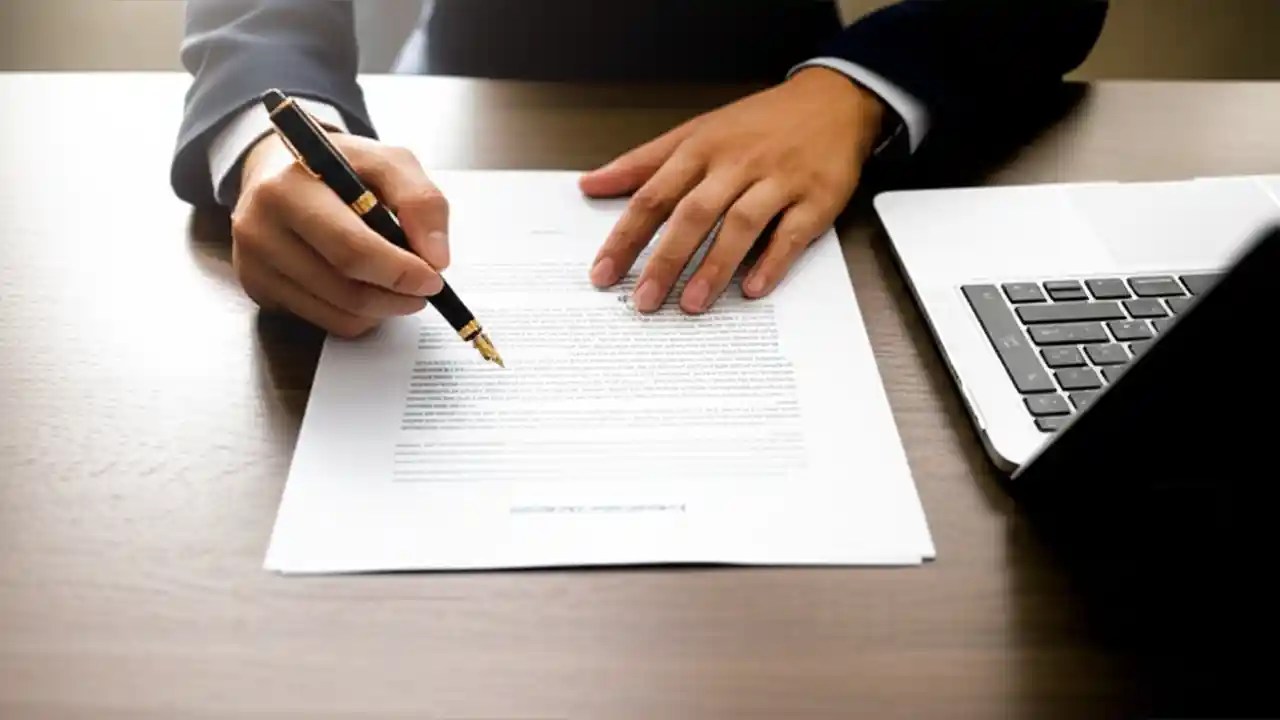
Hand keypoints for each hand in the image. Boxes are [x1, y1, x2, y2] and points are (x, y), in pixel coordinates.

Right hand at [231, 132, 449, 336]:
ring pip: (338, 314)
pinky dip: (358, 315)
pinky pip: (323, 322)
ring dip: (381, 309)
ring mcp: (253, 264)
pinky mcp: (258, 289)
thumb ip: (421, 200)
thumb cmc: (339, 166)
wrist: (279, 169)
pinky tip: (365, 288)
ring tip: (396, 284)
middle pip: (345, 289)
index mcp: (289, 189)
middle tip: (425, 289)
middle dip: (396, 295)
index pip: (350, 248)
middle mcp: (259, 229)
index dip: (399, 270)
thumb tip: (435, 258)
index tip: (433, 278)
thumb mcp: (387, 162)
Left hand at [581, 67, 885, 313]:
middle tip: (644, 300)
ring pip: (741, 224)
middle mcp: (737, 164)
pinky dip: (773, 261)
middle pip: (693, 213)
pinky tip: (753, 288)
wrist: (833, 101)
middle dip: (665, 259)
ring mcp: (778, 180)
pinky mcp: (817, 197)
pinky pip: (793, 233)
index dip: (626, 236)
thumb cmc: (757, 125)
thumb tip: (590, 184)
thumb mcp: (696, 132)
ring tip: (691, 304)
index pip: (654, 196)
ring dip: (715, 266)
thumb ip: (642, 162)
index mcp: (701, 149)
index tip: (603, 273)